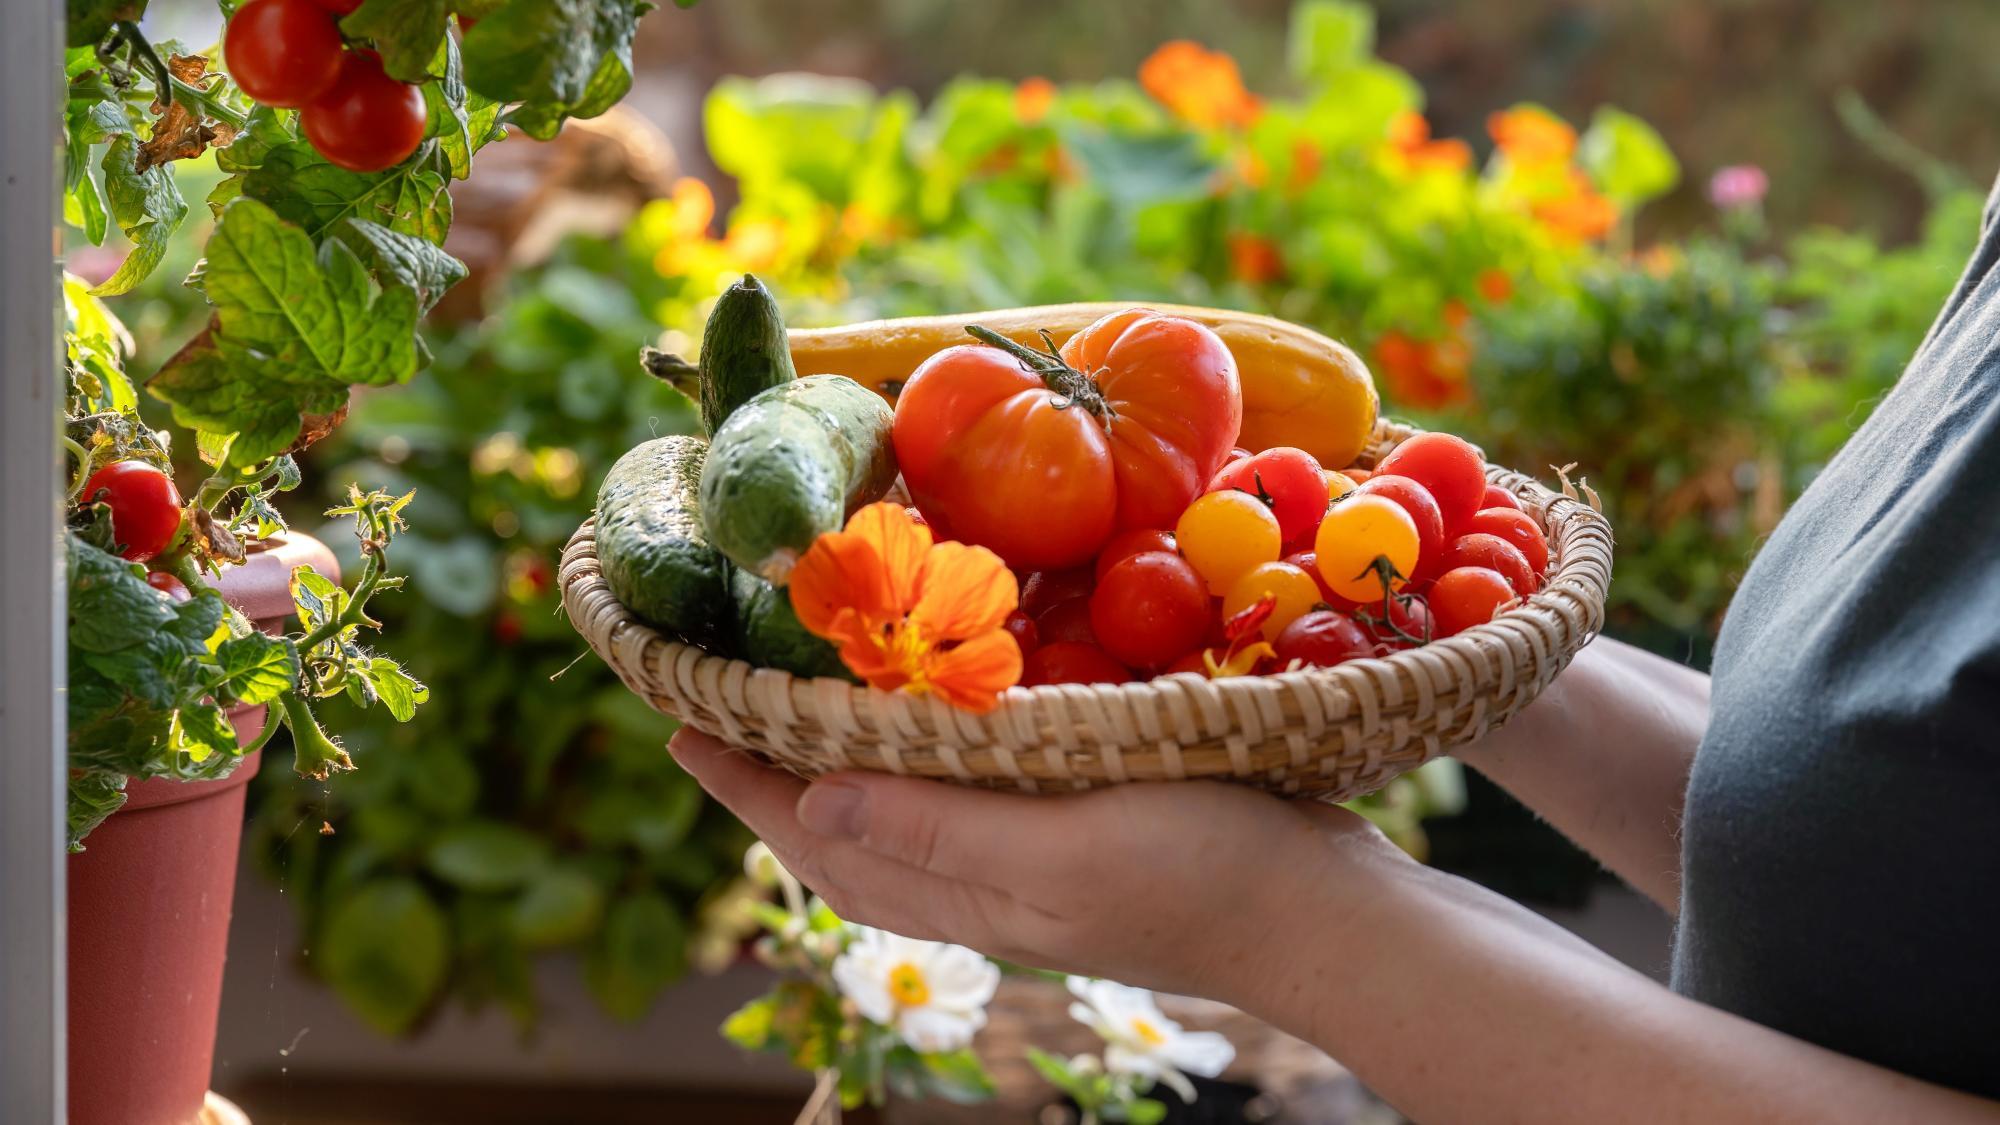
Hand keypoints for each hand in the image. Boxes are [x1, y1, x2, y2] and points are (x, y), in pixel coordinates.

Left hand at [669, 726, 1416, 1003]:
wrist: (1327, 915)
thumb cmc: (1204, 875)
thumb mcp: (1063, 852)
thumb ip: (939, 831)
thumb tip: (809, 800)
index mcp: (967, 892)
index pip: (822, 840)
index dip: (746, 785)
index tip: (678, 721)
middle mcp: (984, 886)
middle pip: (846, 835)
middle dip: (771, 780)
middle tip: (715, 711)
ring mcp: (1031, 866)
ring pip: (901, 822)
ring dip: (835, 773)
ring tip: (794, 721)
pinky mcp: (1079, 833)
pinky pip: (963, 803)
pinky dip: (918, 767)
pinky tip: (933, 729)